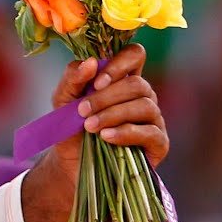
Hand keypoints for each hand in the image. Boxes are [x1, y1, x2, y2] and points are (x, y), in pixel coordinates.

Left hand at [53, 44, 169, 183]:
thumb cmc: (70, 129)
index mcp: (124, 79)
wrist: (70, 166)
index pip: (135, 55)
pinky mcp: (158, 143)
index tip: (96, 83)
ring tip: (90, 127)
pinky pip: (150, 132)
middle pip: (137, 83)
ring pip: (145, 105)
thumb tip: (91, 62)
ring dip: (113, 114)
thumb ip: (73, 78)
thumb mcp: (63, 100)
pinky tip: (107, 137)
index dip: (119, 64)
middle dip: (107, 97)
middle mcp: (143, 96)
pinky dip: (126, 133)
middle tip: (82, 111)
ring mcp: (153, 119)